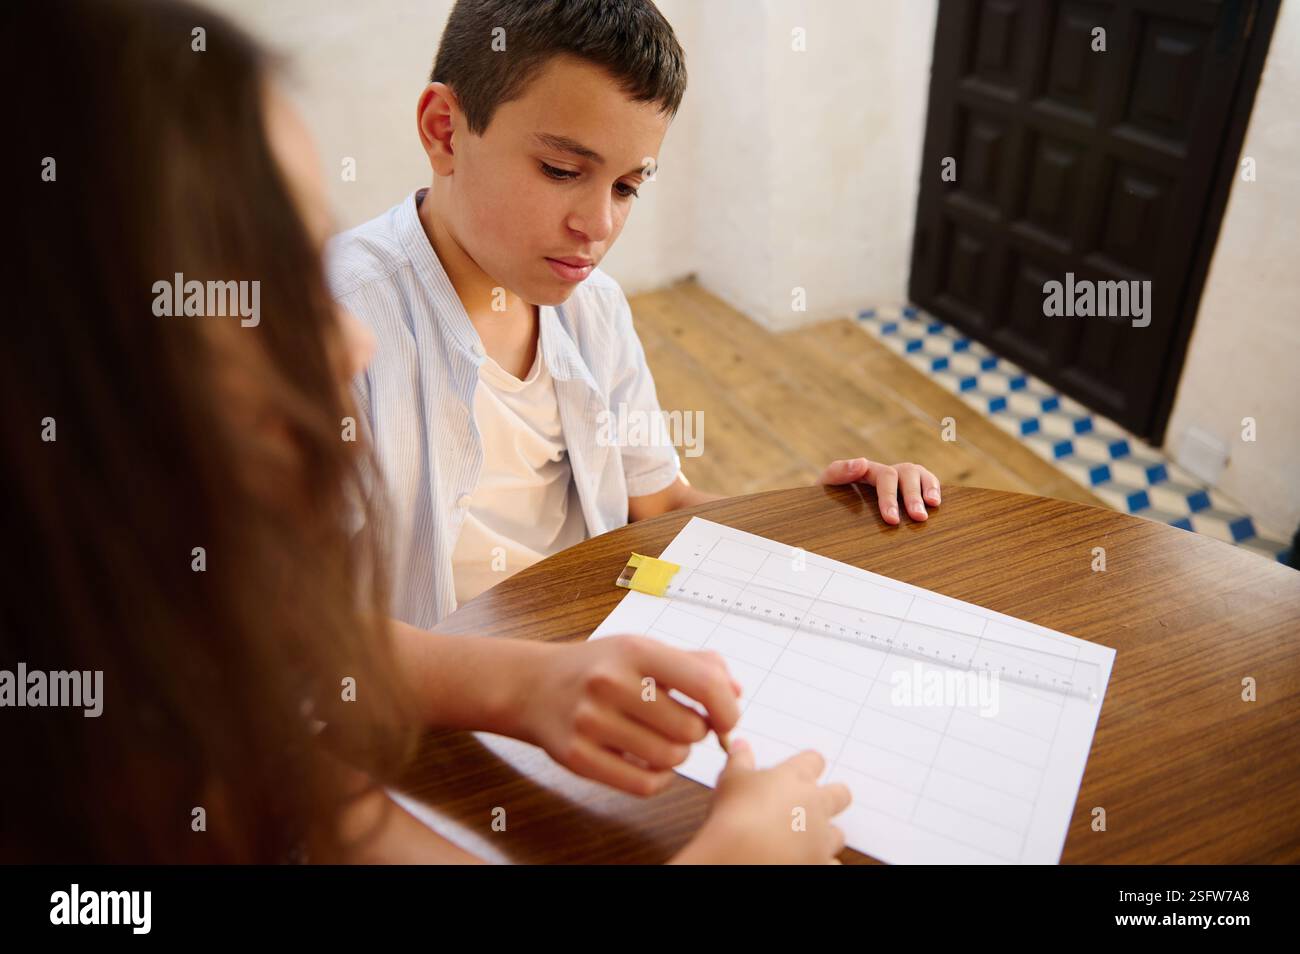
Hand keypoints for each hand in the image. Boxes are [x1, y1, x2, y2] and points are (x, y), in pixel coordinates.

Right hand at [513, 635, 741, 796]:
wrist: (533, 685)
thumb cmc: (599, 667)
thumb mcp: (643, 649)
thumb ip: (695, 663)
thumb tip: (736, 692)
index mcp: (635, 651)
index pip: (705, 684)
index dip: (728, 709)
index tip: (727, 719)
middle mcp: (610, 683)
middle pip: (690, 729)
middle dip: (697, 732)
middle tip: (682, 724)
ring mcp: (590, 722)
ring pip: (670, 758)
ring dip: (677, 755)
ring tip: (662, 739)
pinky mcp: (577, 757)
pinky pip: (644, 784)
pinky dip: (659, 778)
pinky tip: (650, 761)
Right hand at [672, 739, 851, 863]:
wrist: (743, 856)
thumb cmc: (735, 814)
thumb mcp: (731, 779)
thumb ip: (740, 760)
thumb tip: (741, 745)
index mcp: (795, 778)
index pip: (814, 760)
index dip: (808, 765)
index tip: (800, 770)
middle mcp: (815, 805)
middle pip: (840, 794)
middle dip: (831, 798)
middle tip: (812, 804)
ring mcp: (821, 837)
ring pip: (836, 834)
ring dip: (823, 836)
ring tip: (801, 839)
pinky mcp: (822, 863)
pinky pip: (831, 863)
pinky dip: (820, 862)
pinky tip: (802, 860)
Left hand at [819, 457, 940, 525]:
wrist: (825, 512)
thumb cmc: (828, 499)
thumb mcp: (825, 485)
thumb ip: (838, 472)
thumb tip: (862, 462)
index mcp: (867, 470)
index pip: (884, 476)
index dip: (890, 497)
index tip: (892, 518)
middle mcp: (887, 473)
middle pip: (906, 474)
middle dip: (913, 496)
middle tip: (919, 518)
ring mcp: (899, 481)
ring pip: (919, 474)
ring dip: (929, 489)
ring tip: (934, 506)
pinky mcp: (909, 493)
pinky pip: (927, 484)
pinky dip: (935, 490)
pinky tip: (939, 505)